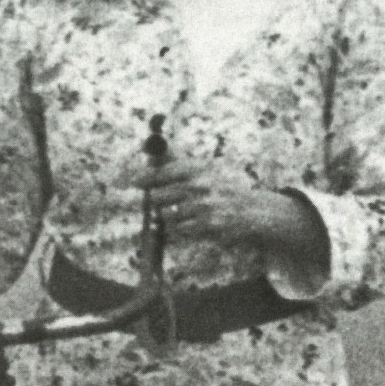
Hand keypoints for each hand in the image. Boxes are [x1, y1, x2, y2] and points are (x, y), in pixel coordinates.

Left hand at [133, 160, 325, 264]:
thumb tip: (152, 155)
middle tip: (161, 202)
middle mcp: (199, 185)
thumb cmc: (224, 188)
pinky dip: (180, 228)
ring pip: (166, 215)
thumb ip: (179, 163)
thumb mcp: (206, 169)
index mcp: (198, 168)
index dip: (143, 178)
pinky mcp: (206, 226)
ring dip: (168, 216)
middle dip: (156, 201)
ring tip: (183, 212)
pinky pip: (178, 230)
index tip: (132, 182)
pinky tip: (192, 223)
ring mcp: (203, 207)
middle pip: (157, 196)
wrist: (253, 210)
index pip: (161, 172)